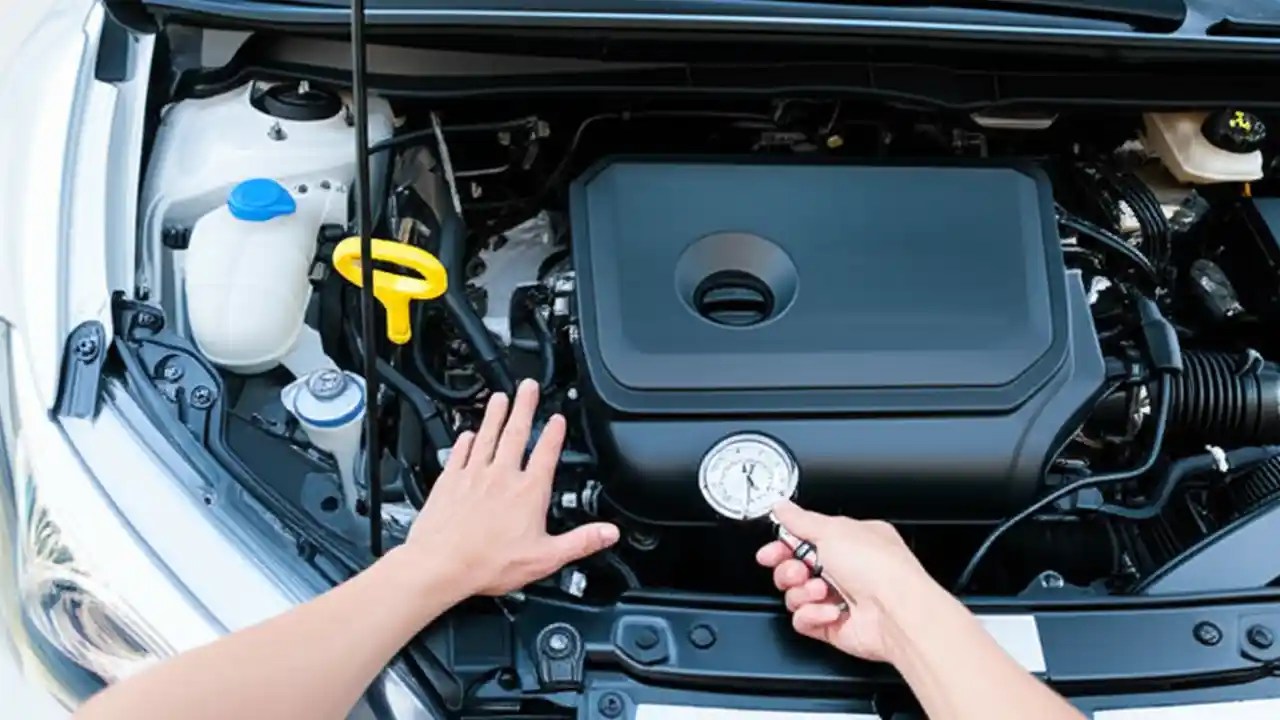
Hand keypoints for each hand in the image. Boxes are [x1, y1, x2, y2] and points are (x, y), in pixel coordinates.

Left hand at [406, 379, 619, 597]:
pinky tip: (467, 434)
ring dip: (495, 415)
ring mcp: (473, 475)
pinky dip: (465, 441)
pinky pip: (459, 453)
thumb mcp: (546, 557)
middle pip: (516, 433)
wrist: (441, 564)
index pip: (545, 453)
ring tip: (500, 397)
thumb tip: (608, 532)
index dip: (554, 433)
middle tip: (528, 387)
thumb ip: (580, 542)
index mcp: (527, 492)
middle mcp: (501, 477)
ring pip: (487, 436)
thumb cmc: (488, 563)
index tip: (557, 418)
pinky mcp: (449, 481)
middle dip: (524, 407)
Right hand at [756, 501, 934, 662]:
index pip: (804, 540)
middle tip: (799, 571)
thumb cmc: (879, 568)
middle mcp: (845, 569)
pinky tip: (830, 610)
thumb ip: (800, 520)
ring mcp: (839, 598)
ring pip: (795, 595)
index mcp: (849, 541)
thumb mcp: (833, 530)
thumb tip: (781, 506)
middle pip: (794, 569)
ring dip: (803, 593)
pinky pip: (804, 620)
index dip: (782, 546)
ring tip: (820, 591)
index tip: (770, 552)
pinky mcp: (833, 625)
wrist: (896, 613)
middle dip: (789, 571)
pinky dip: (813, 614)